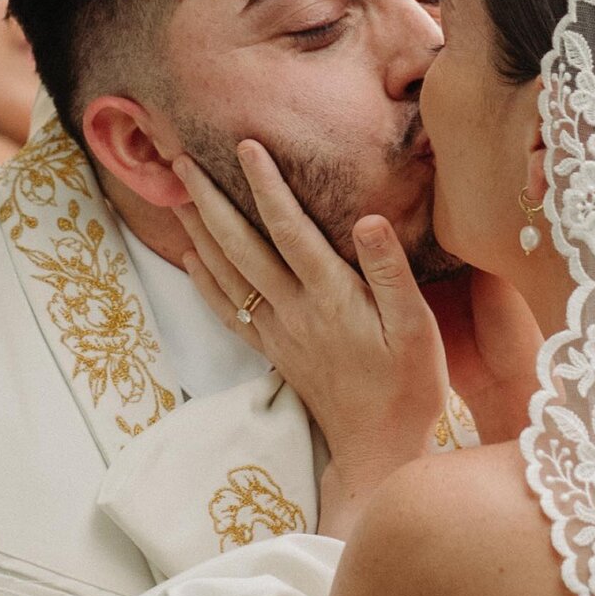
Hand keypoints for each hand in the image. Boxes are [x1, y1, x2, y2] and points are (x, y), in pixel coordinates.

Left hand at [176, 147, 451, 527]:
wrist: (380, 450)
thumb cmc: (409, 386)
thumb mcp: (417, 328)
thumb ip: (391, 272)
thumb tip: (367, 218)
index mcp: (331, 296)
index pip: (288, 228)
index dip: (265, 184)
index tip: (246, 145)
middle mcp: (295, 310)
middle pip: (240, 246)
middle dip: (210, 199)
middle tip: (182, 160)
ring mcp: (279, 332)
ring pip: (226, 274)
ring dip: (199, 233)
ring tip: (176, 196)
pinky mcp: (275, 351)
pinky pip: (229, 311)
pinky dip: (204, 282)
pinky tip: (191, 260)